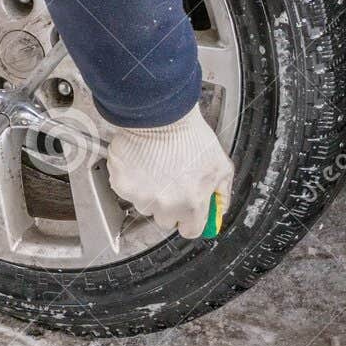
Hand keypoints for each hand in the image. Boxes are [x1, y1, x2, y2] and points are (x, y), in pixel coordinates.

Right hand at [106, 106, 233, 237]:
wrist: (161, 115)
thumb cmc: (190, 136)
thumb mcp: (220, 165)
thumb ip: (222, 193)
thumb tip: (219, 210)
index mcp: (191, 205)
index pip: (190, 230)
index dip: (190, 219)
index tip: (188, 211)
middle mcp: (164, 206)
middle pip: (166, 219)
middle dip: (170, 205)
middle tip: (172, 181)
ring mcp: (141, 197)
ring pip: (145, 205)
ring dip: (150, 192)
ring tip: (156, 167)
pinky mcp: (122, 185)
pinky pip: (127, 191)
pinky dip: (133, 179)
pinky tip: (142, 163)